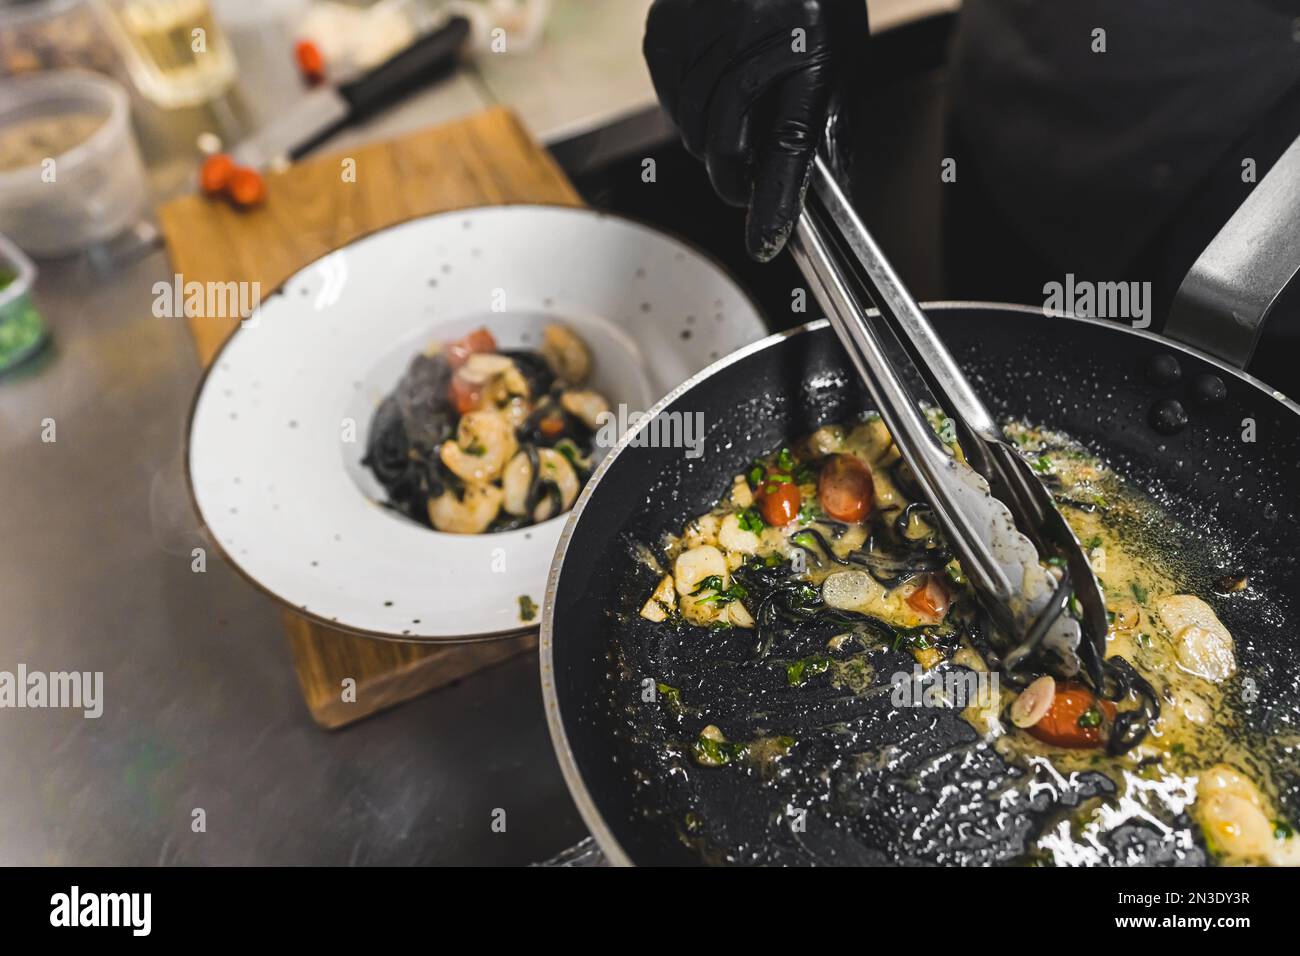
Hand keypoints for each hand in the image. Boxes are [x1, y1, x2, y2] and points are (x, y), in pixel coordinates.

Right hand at [644, 0, 865, 259]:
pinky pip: (667, 96)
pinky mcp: (666, 26)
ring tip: (733, 113)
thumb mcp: (838, 57)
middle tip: (743, 179)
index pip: (788, 143)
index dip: (773, 198)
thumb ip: (829, 126)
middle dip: (733, 174)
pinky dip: (684, 105)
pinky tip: (708, 84)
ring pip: (690, 126)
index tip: (765, 240)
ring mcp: (703, 28)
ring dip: (708, 137)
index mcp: (809, 49)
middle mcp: (752, 36)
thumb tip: (830, 193)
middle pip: (725, 143)